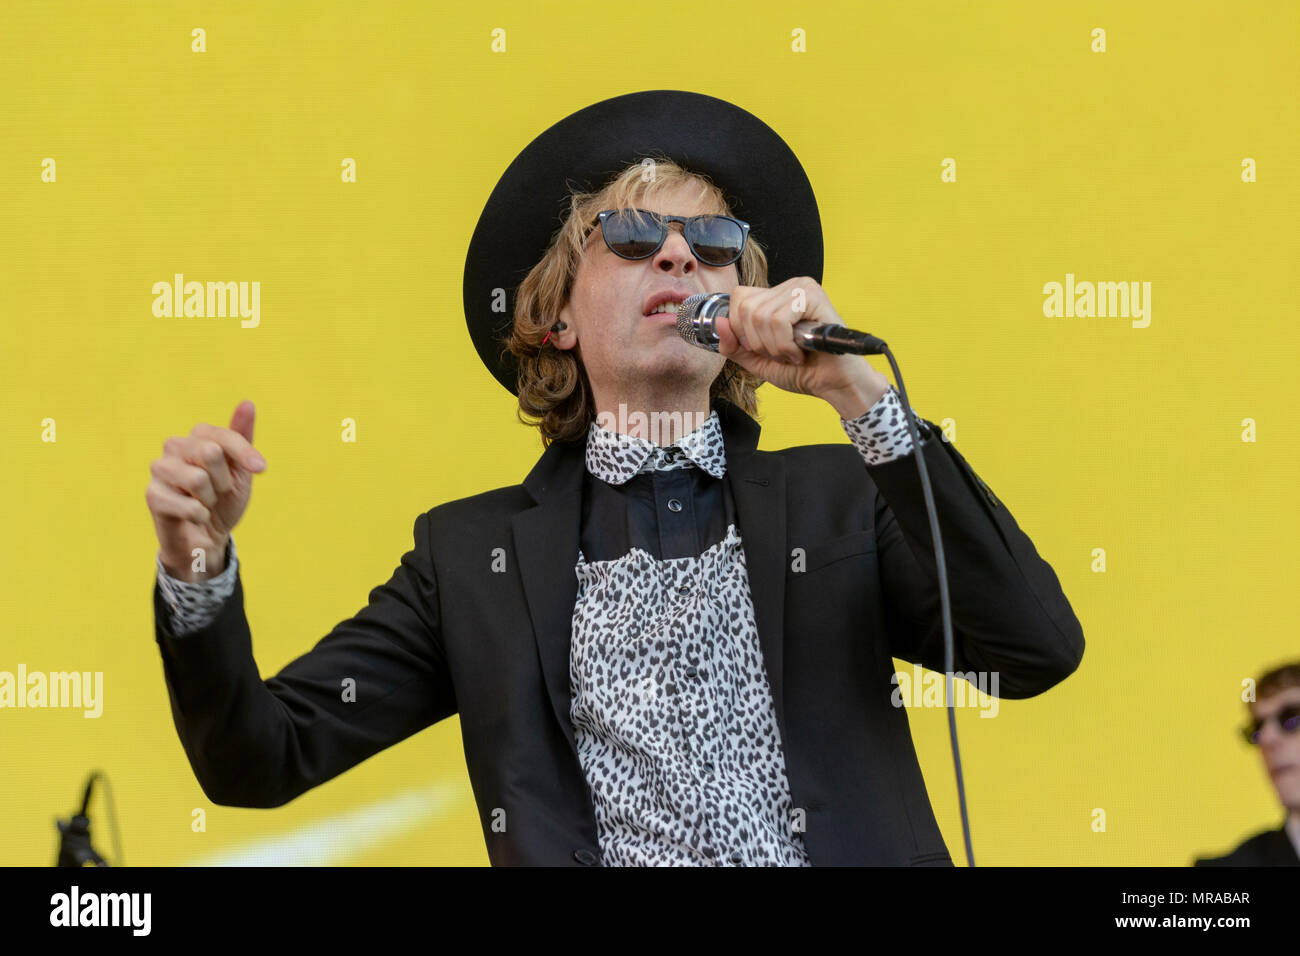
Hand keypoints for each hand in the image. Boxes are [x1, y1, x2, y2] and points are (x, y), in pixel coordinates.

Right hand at [146, 400, 266, 581]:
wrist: (208, 537)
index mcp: (198, 436)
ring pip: (197, 479)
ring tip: (204, 503)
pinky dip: (200, 515)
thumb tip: (248, 402)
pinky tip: (194, 517)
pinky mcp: (152, 494)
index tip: (261, 469)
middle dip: (224, 480)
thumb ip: (242, 437)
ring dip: (211, 499)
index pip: (223, 434)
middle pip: (209, 452)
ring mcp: (160, 469)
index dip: (245, 453)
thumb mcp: (240, 470)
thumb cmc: (224, 500)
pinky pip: (188, 505)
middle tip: (219, 492)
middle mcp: (175, 446)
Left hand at [716, 277, 890, 418]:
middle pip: (745, 307)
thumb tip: (719, 324)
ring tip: (793, 353)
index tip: (762, 348)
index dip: (741, 329)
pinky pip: (779, 320)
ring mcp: (802, 288)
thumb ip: (734, 345)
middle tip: (780, 353)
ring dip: (774, 347)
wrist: (834, 385)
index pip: (738, 298)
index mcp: (775, 297)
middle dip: (757, 342)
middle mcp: (788, 286)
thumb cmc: (803, 371)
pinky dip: (785, 344)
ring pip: (761, 316)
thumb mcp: (758, 360)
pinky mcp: (813, 296)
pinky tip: (800, 351)